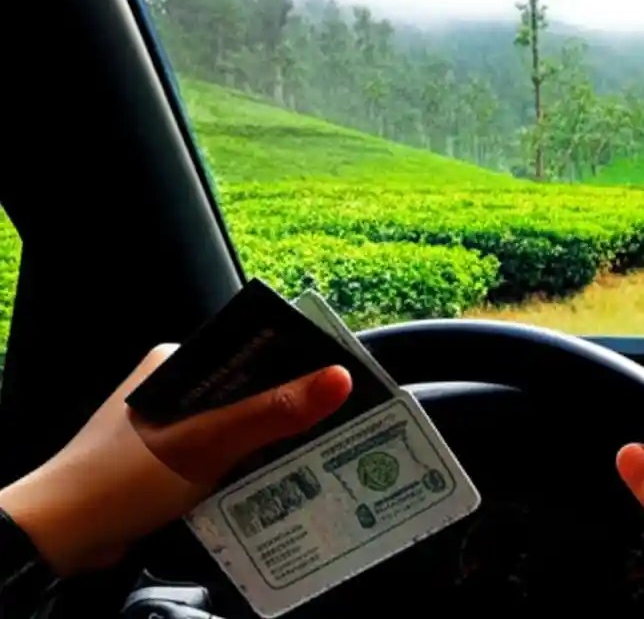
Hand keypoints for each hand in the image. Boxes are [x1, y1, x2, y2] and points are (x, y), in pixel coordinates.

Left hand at [0, 344, 351, 574]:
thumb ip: (272, 411)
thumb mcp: (207, 442)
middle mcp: (176, 387)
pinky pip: (224, 457)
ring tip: (320, 454)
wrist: (59, 538)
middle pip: (250, 390)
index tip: (343, 380)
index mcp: (176, 363)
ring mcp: (172, 427)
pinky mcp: (171, 463)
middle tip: (342, 424)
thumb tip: (340, 377)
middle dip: (291, 408)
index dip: (299, 361)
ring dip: (271, 443)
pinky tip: (276, 483)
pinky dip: (247, 469)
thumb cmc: (124, 480)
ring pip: (239, 426)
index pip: (251, 348)